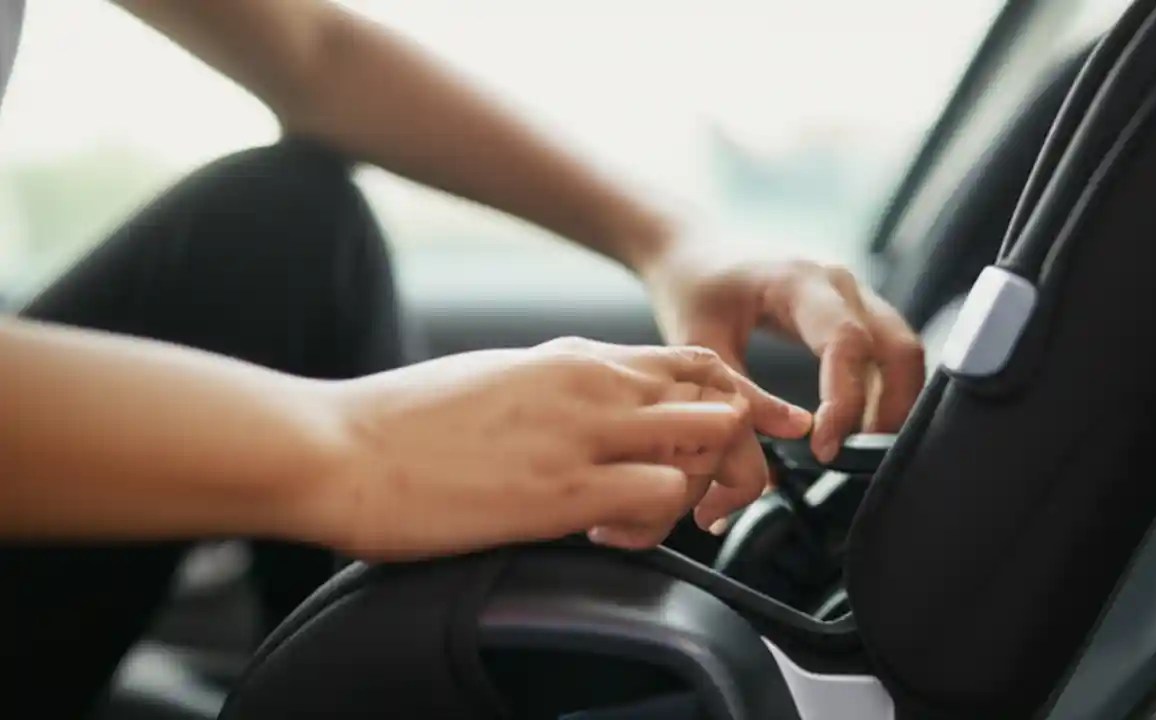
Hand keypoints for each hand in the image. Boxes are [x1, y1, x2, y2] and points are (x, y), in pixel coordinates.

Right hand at [307, 337, 808, 558]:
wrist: (339, 447)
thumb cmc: (403, 419)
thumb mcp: (498, 376)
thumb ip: (555, 384)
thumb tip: (587, 403)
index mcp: (576, 356)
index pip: (696, 364)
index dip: (729, 404)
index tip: (726, 443)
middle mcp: (591, 383)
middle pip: (718, 401)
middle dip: (728, 452)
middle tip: (693, 495)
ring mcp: (582, 434)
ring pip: (704, 445)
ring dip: (695, 490)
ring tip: (642, 519)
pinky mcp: (563, 493)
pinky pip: (662, 500)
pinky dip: (657, 527)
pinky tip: (608, 540)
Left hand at [643, 240, 924, 528]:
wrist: (693, 251)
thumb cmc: (691, 290)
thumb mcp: (699, 343)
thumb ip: (740, 392)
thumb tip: (790, 439)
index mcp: (800, 281)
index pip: (847, 343)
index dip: (845, 402)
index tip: (824, 449)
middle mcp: (839, 282)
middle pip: (898, 347)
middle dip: (890, 409)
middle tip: (859, 460)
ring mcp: (853, 293)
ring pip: (902, 351)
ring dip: (894, 403)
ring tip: (860, 451)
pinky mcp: (853, 310)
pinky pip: (887, 351)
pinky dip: (884, 391)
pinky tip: (857, 427)